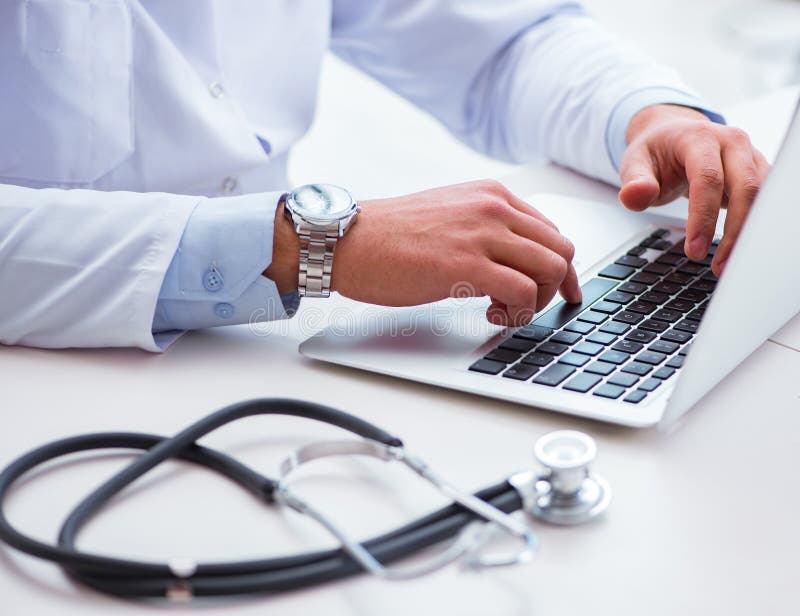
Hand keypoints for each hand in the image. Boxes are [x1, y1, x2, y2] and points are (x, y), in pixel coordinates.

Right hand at [328, 180, 581, 325]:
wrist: (348, 241)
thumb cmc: (389, 235)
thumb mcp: (449, 215)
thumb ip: (485, 228)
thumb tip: (514, 259)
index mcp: (492, 195)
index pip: (551, 231)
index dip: (560, 268)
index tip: (559, 290)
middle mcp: (494, 208)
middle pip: (561, 251)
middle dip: (552, 287)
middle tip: (523, 306)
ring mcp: (483, 235)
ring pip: (551, 270)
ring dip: (535, 302)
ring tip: (501, 310)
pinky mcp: (468, 265)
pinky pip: (524, 293)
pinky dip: (517, 313)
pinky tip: (489, 313)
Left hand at [618, 104, 769, 275]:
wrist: (673, 134)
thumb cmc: (655, 152)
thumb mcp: (634, 164)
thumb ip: (633, 182)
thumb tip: (634, 195)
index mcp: (698, 138)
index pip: (708, 178)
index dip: (703, 217)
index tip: (695, 250)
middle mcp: (731, 142)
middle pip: (745, 187)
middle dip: (734, 231)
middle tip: (717, 265)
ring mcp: (749, 156)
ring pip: (761, 195)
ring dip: (747, 233)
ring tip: (727, 263)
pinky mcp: (757, 171)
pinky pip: (763, 200)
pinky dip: (752, 226)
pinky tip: (738, 249)